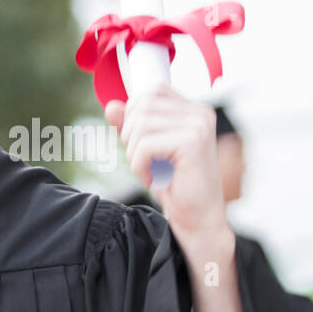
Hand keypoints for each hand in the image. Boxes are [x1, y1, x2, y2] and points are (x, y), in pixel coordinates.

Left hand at [104, 83, 228, 246]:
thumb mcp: (147, 151)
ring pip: (141, 125)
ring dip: (134, 154)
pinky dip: (139, 165)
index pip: (152, 91)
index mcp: (194, 111)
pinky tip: (153, 179)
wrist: (198, 219)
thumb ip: (131, 126)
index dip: (134, 116)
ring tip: (149, 172)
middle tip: (143, 161)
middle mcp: (200, 113)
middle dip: (131, 135)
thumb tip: (111, 106)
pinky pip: (145, 145)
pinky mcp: (193, 143)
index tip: (142, 145)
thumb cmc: (175, 186)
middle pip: (142, 105)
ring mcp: (199, 126)